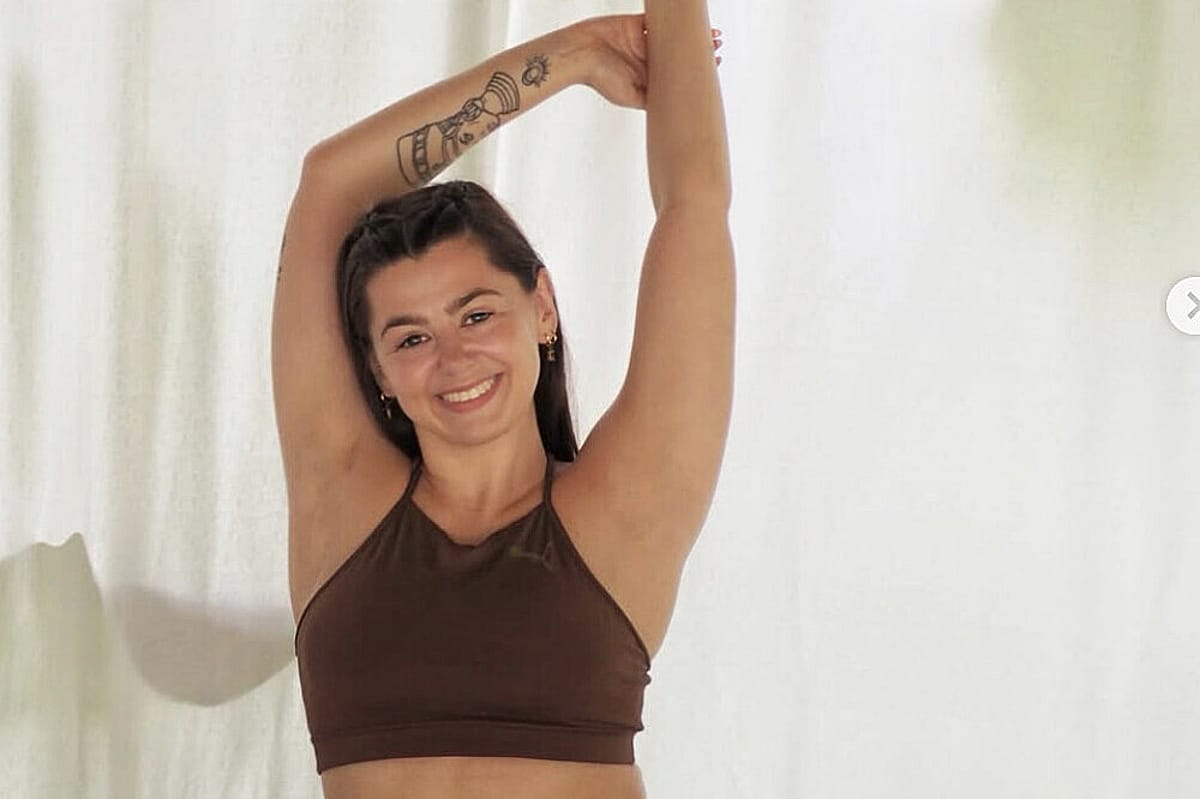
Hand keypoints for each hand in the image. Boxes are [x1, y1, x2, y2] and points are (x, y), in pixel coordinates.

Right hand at [569, 14, 722, 109]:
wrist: (579, 53)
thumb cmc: (600, 78)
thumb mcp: (630, 97)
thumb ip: (652, 100)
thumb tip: (677, 108)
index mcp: (647, 79)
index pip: (678, 75)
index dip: (697, 71)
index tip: (715, 65)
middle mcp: (647, 61)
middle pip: (679, 55)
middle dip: (699, 51)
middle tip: (718, 47)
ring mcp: (642, 42)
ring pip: (673, 37)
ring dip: (691, 35)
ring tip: (712, 33)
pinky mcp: (635, 24)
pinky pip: (657, 19)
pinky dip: (672, 17)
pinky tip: (688, 18)